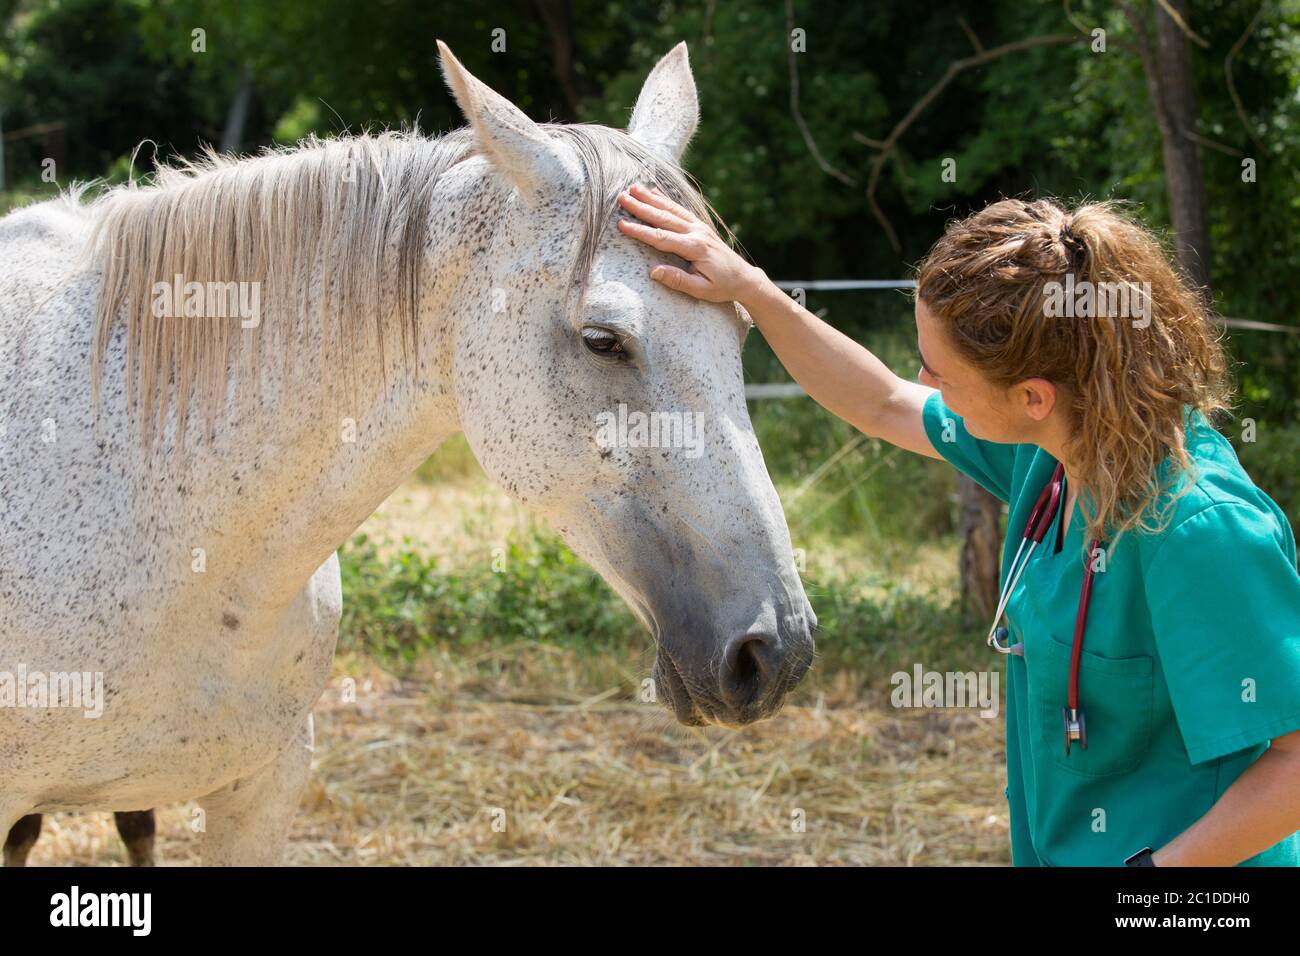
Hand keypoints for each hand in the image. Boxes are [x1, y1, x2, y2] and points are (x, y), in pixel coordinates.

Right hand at [616, 183, 763, 303]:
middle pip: (664, 217)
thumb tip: (653, 272)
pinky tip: (654, 191)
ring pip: (671, 209)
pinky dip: (666, 199)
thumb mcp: (701, 290)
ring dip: (651, 198)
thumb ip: (677, 280)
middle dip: (641, 207)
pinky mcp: (700, 226)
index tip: (622, 224)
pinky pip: (680, 210)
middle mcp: (696, 232)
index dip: (640, 231)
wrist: (744, 278)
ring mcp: (699, 227)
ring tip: (633, 188)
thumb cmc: (722, 287)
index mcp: (695, 248)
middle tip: (622, 197)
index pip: (662, 237)